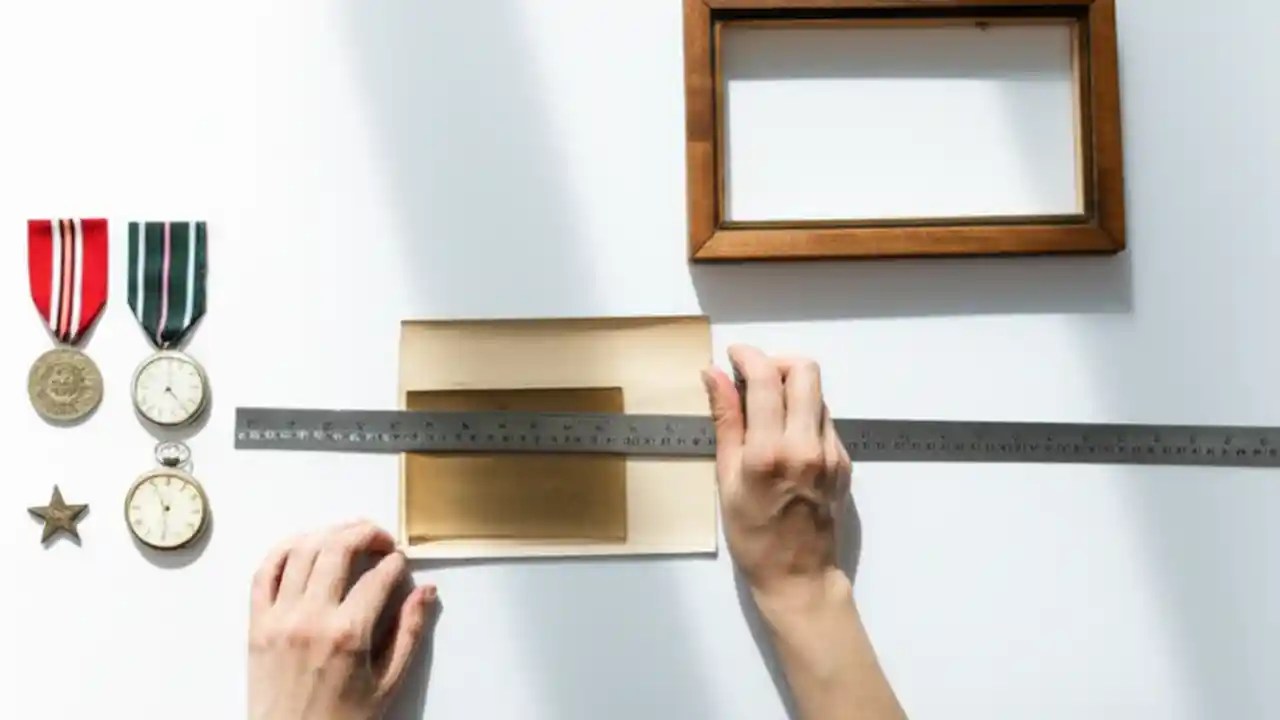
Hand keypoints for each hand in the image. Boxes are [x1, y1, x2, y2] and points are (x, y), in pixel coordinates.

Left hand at [248, 520, 436, 719]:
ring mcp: (278, 618)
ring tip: (348, 536)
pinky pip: (264, 572)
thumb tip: (426, 591)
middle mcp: (310, 618)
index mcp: (348, 635)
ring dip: (329, 533)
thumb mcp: (387, 683)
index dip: (396, 563)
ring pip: (300, 551)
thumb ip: (409, 633)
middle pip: (337, 548)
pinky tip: (305, 545)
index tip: (401, 564)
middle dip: (366, 532)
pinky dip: (284, 549)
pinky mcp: (257, 623)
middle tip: (381, 539)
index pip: (378, 576)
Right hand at [702, 345, 851, 606]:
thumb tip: (714, 374)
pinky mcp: (845, 461)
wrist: (799, 576)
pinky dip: (803, 415)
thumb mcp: (726, 479)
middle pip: (805, 370)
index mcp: (770, 452)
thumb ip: (725, 421)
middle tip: (754, 379)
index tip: (733, 356)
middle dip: (777, 363)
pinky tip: (785, 439)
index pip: (766, 379)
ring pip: (817, 394)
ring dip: (791, 390)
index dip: (748, 356)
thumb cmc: (751, 535)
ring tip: (766, 413)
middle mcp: (807, 446)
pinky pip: (825, 421)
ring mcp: (832, 453)